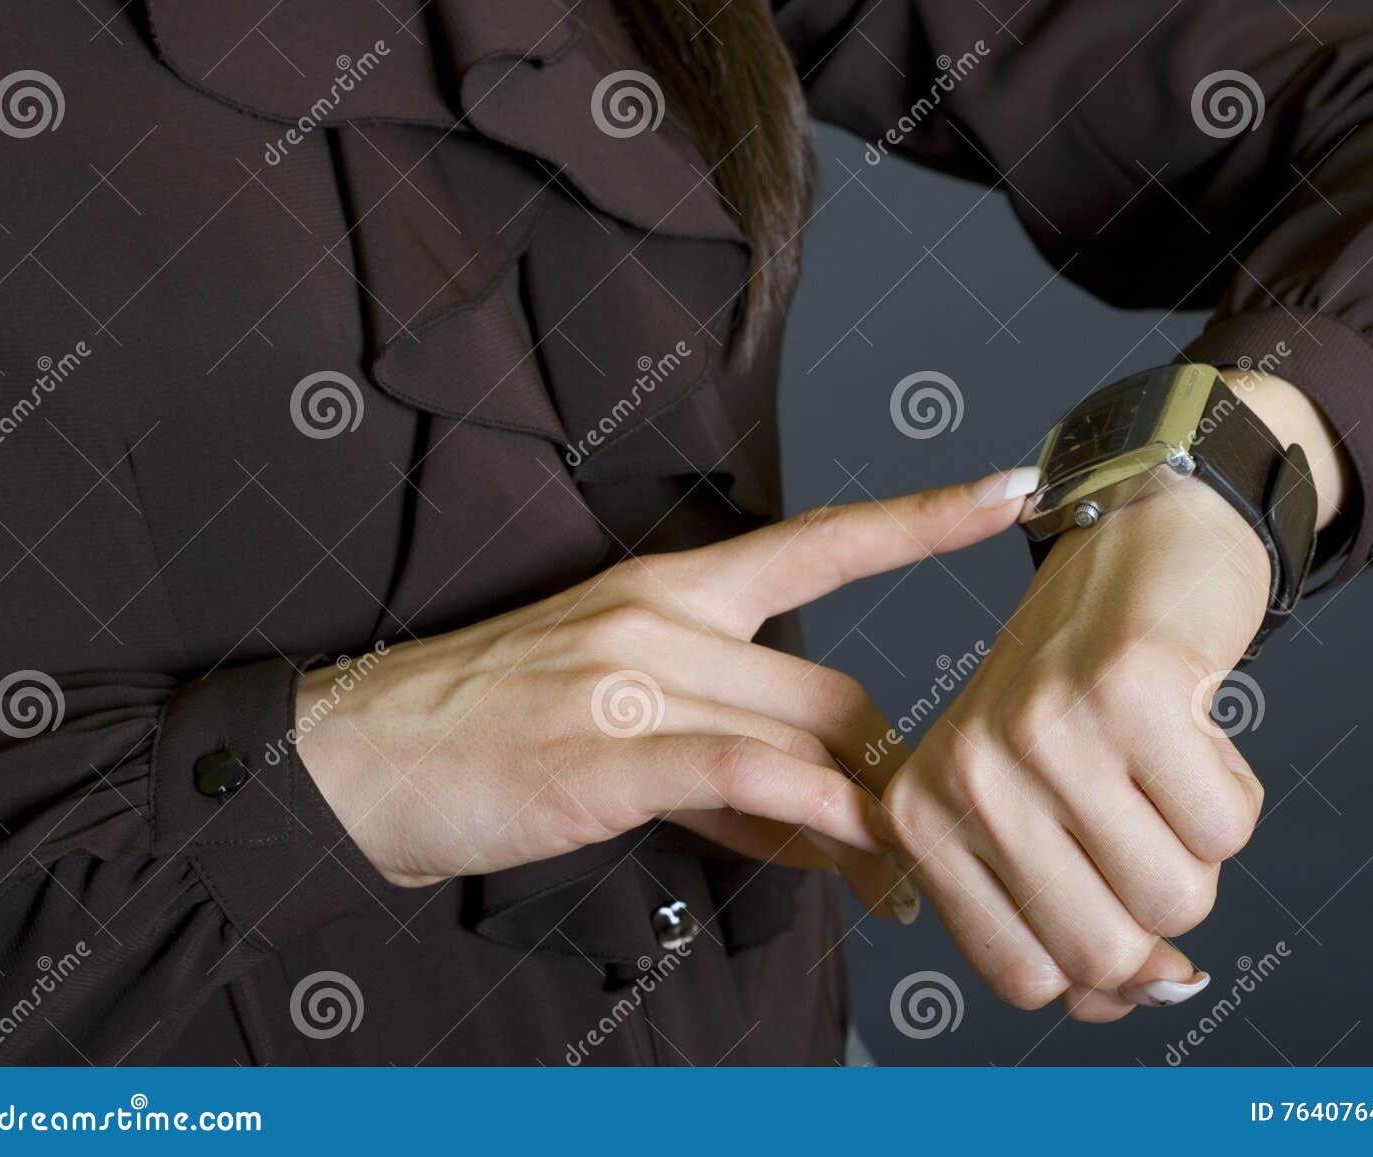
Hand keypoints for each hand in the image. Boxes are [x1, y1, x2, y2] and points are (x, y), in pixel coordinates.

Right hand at [293, 470, 1037, 907]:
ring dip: (872, 818)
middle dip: (892, 774)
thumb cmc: (493, 728)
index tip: (1008, 489)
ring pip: (809, 734)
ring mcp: (635, 679)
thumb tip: (822, 820)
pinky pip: (748, 774)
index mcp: (671, 588)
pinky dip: (816, 820)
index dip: (922, 518)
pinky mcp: (607, 750)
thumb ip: (729, 761)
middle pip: (838, 688)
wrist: (365, 758)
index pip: (823, 542)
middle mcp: (664, 616)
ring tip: (899, 881)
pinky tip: (850, 860)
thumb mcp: (619, 713)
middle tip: (917, 843)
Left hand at [875, 474, 1271, 1017]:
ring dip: (1199, 849)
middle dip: (1156, 914)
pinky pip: (1229, 825)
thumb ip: (1075, 923)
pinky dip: (1233, 789)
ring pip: (1178, 897)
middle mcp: (965, 775)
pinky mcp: (1129, 689)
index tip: (1113, 897)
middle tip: (1143, 824)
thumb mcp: (1039, 817)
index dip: (1097, 971)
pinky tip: (1188, 729)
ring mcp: (1042, 729)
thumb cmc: (1078, 701)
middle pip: (1105, 954)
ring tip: (1160, 769)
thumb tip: (1166, 993)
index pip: (1026, 980)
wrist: (1127, 550)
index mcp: (922, 818)